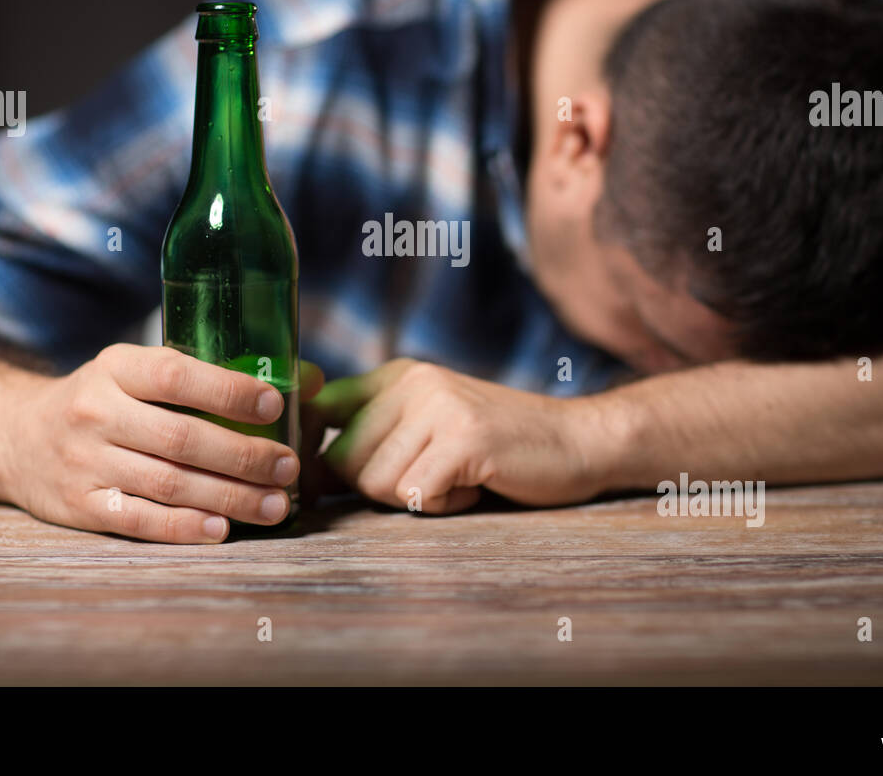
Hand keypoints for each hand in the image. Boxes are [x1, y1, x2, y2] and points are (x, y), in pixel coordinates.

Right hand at [0, 344, 322, 542]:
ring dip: (229, 497)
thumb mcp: (139, 371)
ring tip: (275, 505)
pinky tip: (223, 529)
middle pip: (180, 438)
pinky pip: (139, 520)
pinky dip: (184, 527)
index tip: (275, 405)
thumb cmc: (104, 399)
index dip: (228, 391)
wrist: (14, 437)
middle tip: (289, 466)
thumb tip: (307, 379)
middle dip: (243, 455)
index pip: (175, 374)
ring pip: (168, 483)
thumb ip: (212, 375)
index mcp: (116, 367)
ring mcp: (85, 462)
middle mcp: (96, 412)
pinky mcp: (79, 507)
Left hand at [304, 359, 602, 513]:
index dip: (311, 453)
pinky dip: (443, 507)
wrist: (578, 441)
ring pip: (374, 482)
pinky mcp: (464, 438)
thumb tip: (304, 473)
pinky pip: (414, 496)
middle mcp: (412, 381)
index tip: (318, 485)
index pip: (318, 408)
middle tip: (427, 479)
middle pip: (342, 459)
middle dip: (376, 488)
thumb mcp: (429, 424)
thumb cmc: (498, 447)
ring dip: (413, 498)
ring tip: (455, 479)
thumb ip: (374, 435)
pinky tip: (472, 487)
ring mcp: (439, 406)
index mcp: (397, 375)